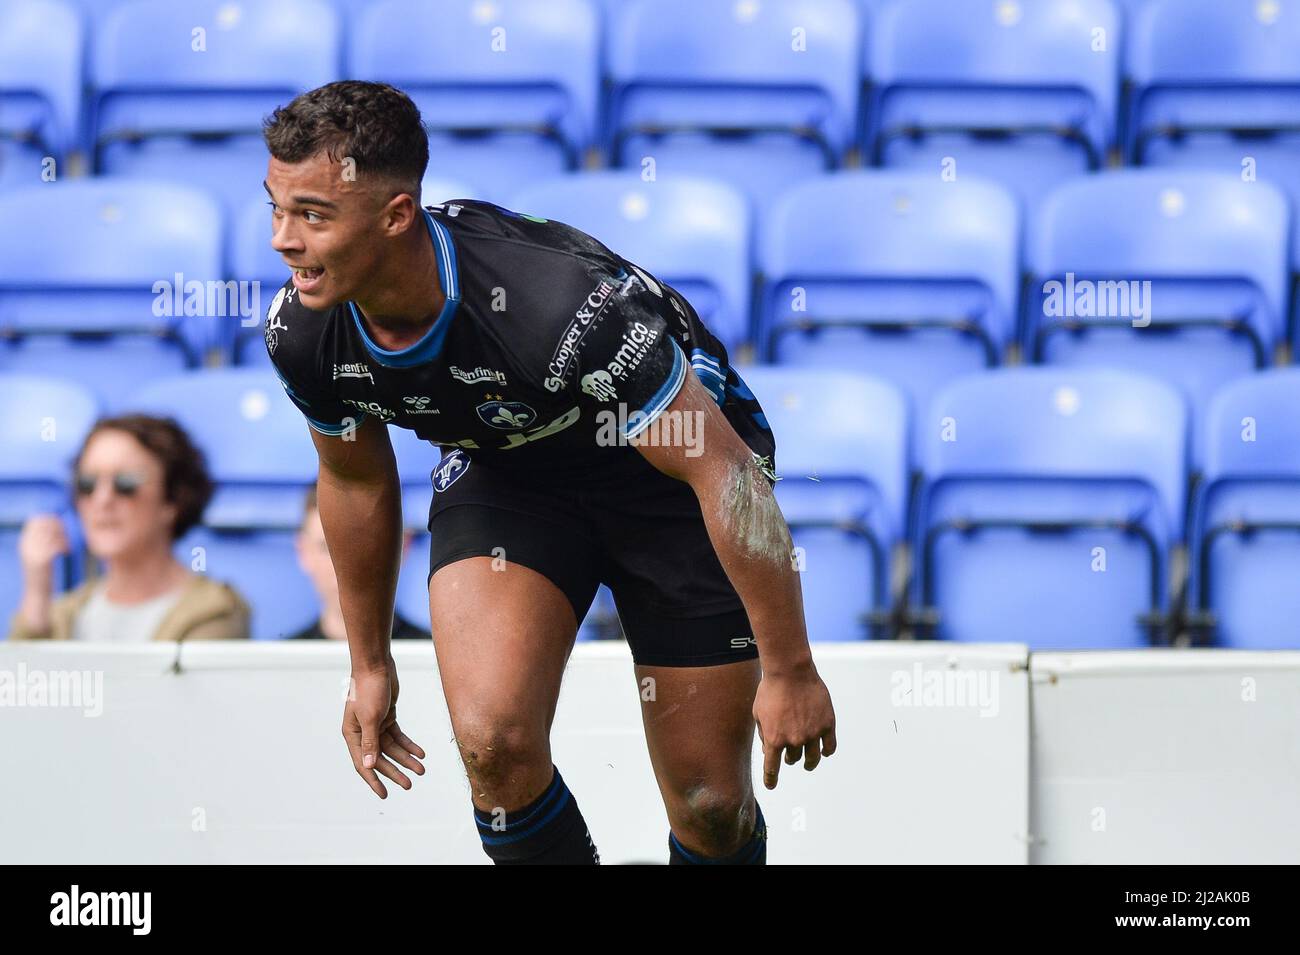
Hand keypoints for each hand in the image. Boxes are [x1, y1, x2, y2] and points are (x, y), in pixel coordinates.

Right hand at [18, 514, 68, 582]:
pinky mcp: (41, 562)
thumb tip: (56, 522)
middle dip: (60, 527)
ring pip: (52, 534)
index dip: (51, 520)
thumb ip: (42, 539)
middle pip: (45, 524)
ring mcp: (32, 553)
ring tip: (67, 547)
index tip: (61, 527)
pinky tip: (67, 552)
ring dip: (64, 538)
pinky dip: (64, 547)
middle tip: (66, 537)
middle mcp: (26, 545)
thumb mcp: (38, 553)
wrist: (37, 592)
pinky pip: (55, 546)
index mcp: (24, 542)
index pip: (35, 520)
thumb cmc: (42, 572)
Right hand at [342, 663, 425, 797]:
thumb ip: (370, 742)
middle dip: (395, 771)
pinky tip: (421, 752)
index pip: (363, 764)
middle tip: (410, 784)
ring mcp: (375, 725)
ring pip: (392, 748)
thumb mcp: (371, 717)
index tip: (385, 795)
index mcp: (352, 735)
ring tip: (422, 769)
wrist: (377, 665)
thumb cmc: (369, 690)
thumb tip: (369, 766)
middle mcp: (362, 732)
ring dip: (406, 758)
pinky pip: (399, 736)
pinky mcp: (387, 717)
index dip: (374, 780)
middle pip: (380, 758)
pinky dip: (409, 745)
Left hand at [753, 664, 835, 789]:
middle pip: (792, 759)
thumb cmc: (770, 690)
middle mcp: (794, 740)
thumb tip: (769, 748)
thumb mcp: (758, 713)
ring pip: (812, 758)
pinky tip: (824, 752)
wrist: (790, 671)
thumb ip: (763, 733)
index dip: (771, 779)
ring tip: (808, 763)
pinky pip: (829, 747)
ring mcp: (812, 734)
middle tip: (789, 756)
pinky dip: (826, 752)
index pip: (772, 768)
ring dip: (809, 762)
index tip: (771, 786)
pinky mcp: (827, 725)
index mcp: (773, 739)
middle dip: (789, 759)